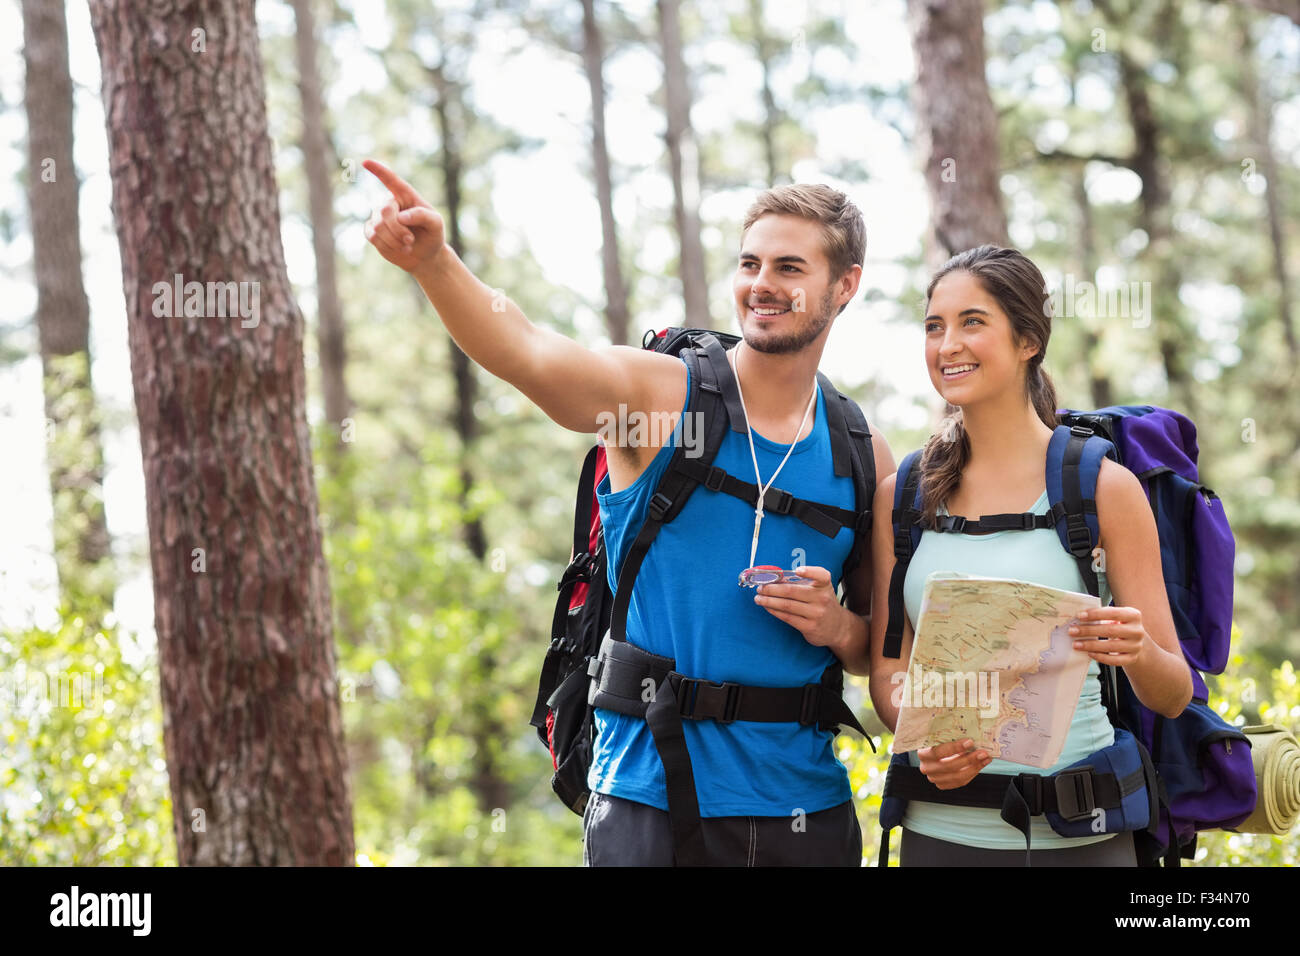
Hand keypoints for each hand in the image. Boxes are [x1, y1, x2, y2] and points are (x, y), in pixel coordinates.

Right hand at [362, 159, 446, 275]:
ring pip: (378, 227)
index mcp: (405, 195)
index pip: (391, 180)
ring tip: (408, 245)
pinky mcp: (372, 231)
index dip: (378, 170)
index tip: (366, 162)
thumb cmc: (432, 235)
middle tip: (410, 240)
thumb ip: (422, 215)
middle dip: (398, 229)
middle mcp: (390, 203)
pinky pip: (372, 236)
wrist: (425, 255)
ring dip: (395, 240)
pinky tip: (398, 248)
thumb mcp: (436, 224)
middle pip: (384, 211)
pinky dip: (387, 246)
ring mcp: (379, 217)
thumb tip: (401, 216)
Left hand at [753, 565, 844, 648]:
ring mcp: (816, 613)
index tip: (797, 571)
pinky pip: (787, 617)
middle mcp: (822, 598)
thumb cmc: (823, 604)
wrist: (838, 627)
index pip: (821, 575)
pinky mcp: (809, 626)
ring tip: (758, 598)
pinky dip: (774, 610)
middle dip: (772, 588)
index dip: (809, 572)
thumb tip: (775, 579)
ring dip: (769, 600)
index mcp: (824, 585)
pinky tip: (767, 607)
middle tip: (760, 587)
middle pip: (792, 591)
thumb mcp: (819, 590)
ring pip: (787, 605)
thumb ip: (802, 583)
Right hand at [917, 739, 990, 789]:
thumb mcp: (940, 735)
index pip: (938, 752)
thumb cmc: (939, 741)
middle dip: (969, 759)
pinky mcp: (943, 784)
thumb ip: (950, 734)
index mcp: (923, 754)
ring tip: (985, 759)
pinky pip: (960, 782)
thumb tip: (969, 730)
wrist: (934, 751)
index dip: (954, 748)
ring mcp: (934, 778)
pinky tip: (980, 765)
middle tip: (982, 752)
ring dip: (974, 767)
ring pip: (957, 777)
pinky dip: (972, 773)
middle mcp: (926, 768)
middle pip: (949, 766)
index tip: (970, 742)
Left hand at [1069, 605, 1146, 666]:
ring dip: (1091, 645)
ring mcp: (1136, 646)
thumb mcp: (1116, 617)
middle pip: (1111, 630)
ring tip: (1076, 644)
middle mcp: (1137, 631)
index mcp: (1133, 615)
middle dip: (1089, 631)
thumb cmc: (1120, 625)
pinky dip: (1101, 657)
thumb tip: (1080, 617)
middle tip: (1073, 631)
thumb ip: (1102, 615)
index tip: (1079, 616)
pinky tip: (1089, 653)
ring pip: (1112, 646)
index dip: (1096, 614)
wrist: (1135, 642)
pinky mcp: (1132, 659)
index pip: (1113, 613)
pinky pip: (1115, 660)